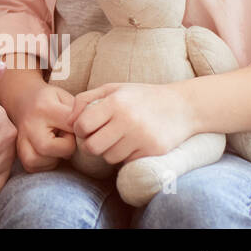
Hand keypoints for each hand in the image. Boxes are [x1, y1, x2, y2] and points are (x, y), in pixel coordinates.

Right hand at [8, 83, 77, 171]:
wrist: (23, 99)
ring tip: (57, 146)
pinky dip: (44, 164)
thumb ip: (79, 112)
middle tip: (67, 139)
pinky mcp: (18, 150)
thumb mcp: (66, 98)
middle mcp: (30, 124)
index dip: (81, 131)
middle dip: (65, 148)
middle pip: (47, 147)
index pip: (70, 126)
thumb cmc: (51, 101)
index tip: (79, 128)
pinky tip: (50, 153)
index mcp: (45, 108)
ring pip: (37, 160)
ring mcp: (21, 138)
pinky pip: (31, 166)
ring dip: (54, 158)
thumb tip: (92, 131)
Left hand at [68, 82, 196, 164]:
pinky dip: (126, 156)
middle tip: (98, 137)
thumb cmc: (141, 96)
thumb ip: (85, 100)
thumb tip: (67, 120)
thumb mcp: (113, 89)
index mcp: (116, 102)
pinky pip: (127, 162)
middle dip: (91, 144)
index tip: (86, 128)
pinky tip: (132, 144)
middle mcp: (128, 120)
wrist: (182, 106)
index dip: (79, 129)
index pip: (82, 125)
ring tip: (117, 139)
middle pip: (93, 147)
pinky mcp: (153, 151)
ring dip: (109, 151)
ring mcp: (142, 137)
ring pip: (109, 157)